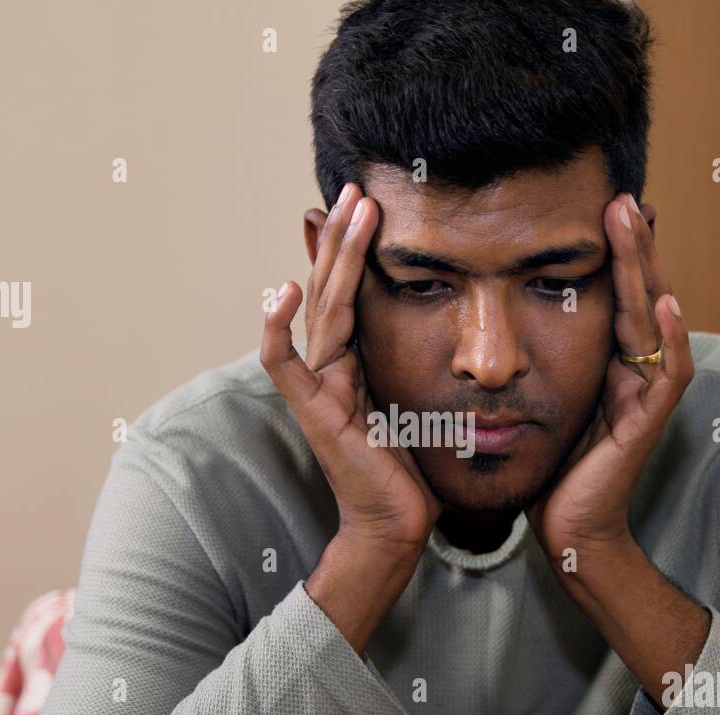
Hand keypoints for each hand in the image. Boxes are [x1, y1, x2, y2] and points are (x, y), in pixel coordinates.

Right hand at [260, 182, 442, 555]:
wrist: (398, 523)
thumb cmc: (413, 468)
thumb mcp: (422, 396)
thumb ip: (420, 358)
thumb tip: (443, 319)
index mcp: (356, 360)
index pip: (352, 291)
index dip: (356, 247)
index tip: (370, 203)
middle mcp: (331, 367)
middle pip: (333, 288)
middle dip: (343, 237)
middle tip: (355, 186)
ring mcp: (318, 387)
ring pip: (319, 311)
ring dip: (330, 259)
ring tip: (339, 212)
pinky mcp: (314, 412)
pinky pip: (284, 366)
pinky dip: (277, 330)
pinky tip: (282, 291)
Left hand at [526, 192, 693, 568]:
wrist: (566, 527)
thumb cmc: (547, 467)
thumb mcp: (535, 396)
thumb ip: (531, 357)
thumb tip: (493, 315)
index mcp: (607, 359)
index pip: (614, 292)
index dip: (612, 251)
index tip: (600, 203)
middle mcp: (634, 369)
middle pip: (640, 293)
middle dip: (632, 244)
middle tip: (622, 194)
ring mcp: (646, 394)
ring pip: (656, 320)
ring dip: (648, 270)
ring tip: (637, 222)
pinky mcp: (648, 423)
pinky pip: (670, 375)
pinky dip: (670, 340)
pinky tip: (663, 304)